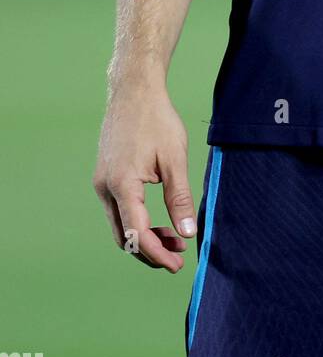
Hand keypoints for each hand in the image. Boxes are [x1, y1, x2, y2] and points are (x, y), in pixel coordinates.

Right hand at [93, 84, 196, 272]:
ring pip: (120, 226)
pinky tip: (159, 220)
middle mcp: (105, 188)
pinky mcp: (105, 178)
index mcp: (122, 185)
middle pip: (125, 237)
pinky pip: (118, 211)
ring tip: (174, 238)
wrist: (133, 91)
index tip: (177, 265)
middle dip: (151, 250)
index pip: (138, 234)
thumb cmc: (157, 120)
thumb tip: (188, 233)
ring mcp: (102, 183)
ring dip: (144, 237)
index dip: (158, 254)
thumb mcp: (175, 159)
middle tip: (179, 255)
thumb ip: (180, 198)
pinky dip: (137, 222)